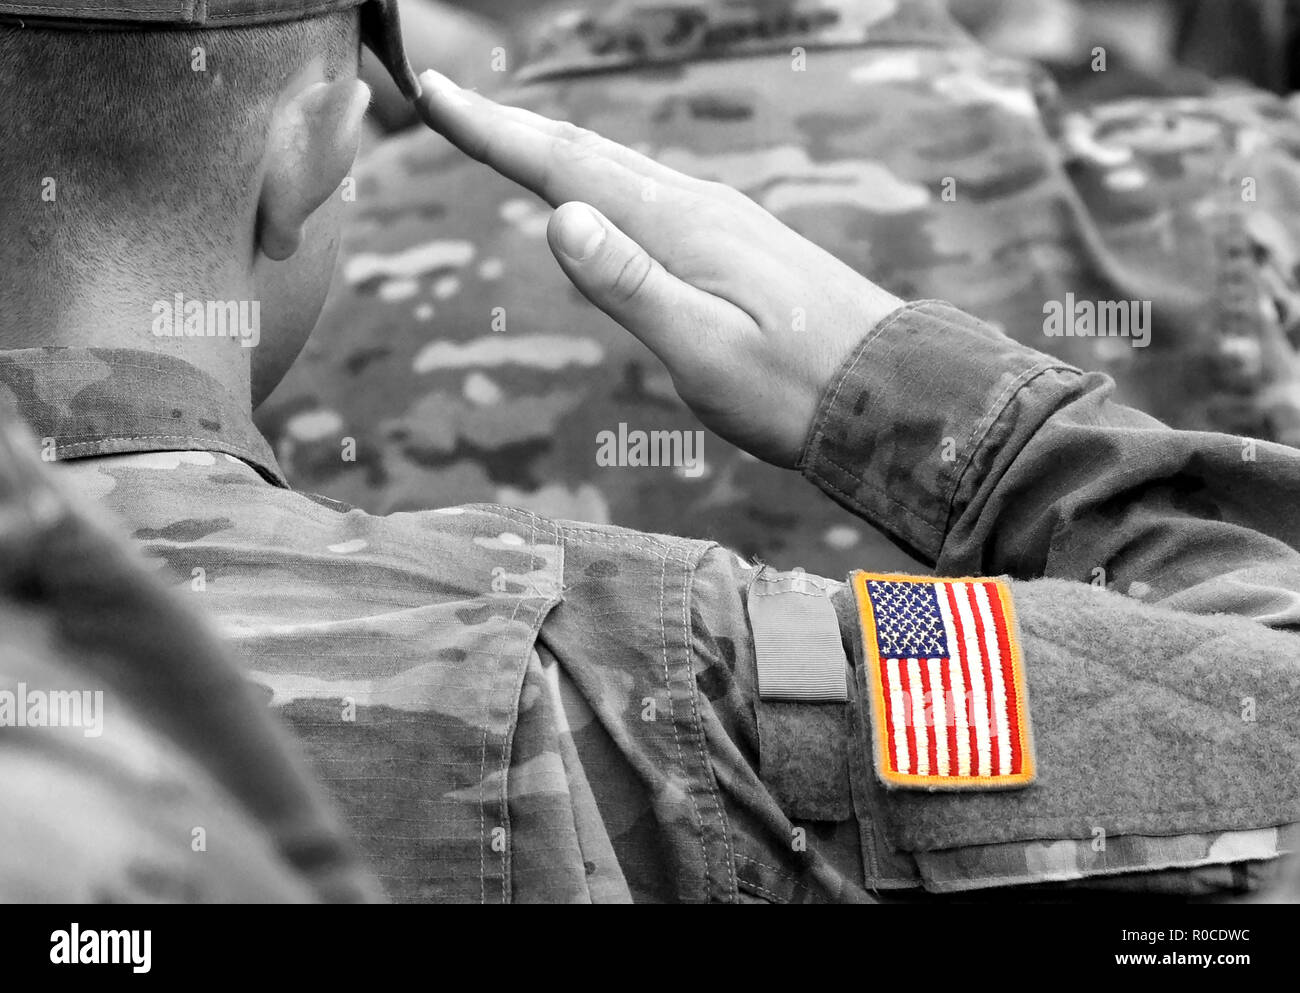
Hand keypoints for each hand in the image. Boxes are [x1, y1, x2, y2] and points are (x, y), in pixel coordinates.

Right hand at [414, 69, 903, 467]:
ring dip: (554, 148)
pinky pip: (650, 194)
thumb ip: (632, 286)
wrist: (892, 391)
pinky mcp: (737, 242)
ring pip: (619, 169)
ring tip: (504, 135)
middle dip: (511, 126)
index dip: (494, 133)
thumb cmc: (797, 388)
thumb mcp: (705, 350)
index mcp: (679, 226)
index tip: (433, 95)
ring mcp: (722, 220)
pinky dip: (602, 179)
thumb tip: (559, 216)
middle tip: (445, 100)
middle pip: (587, 153)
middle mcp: (698, 207)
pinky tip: (600, 195)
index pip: (566, 167)